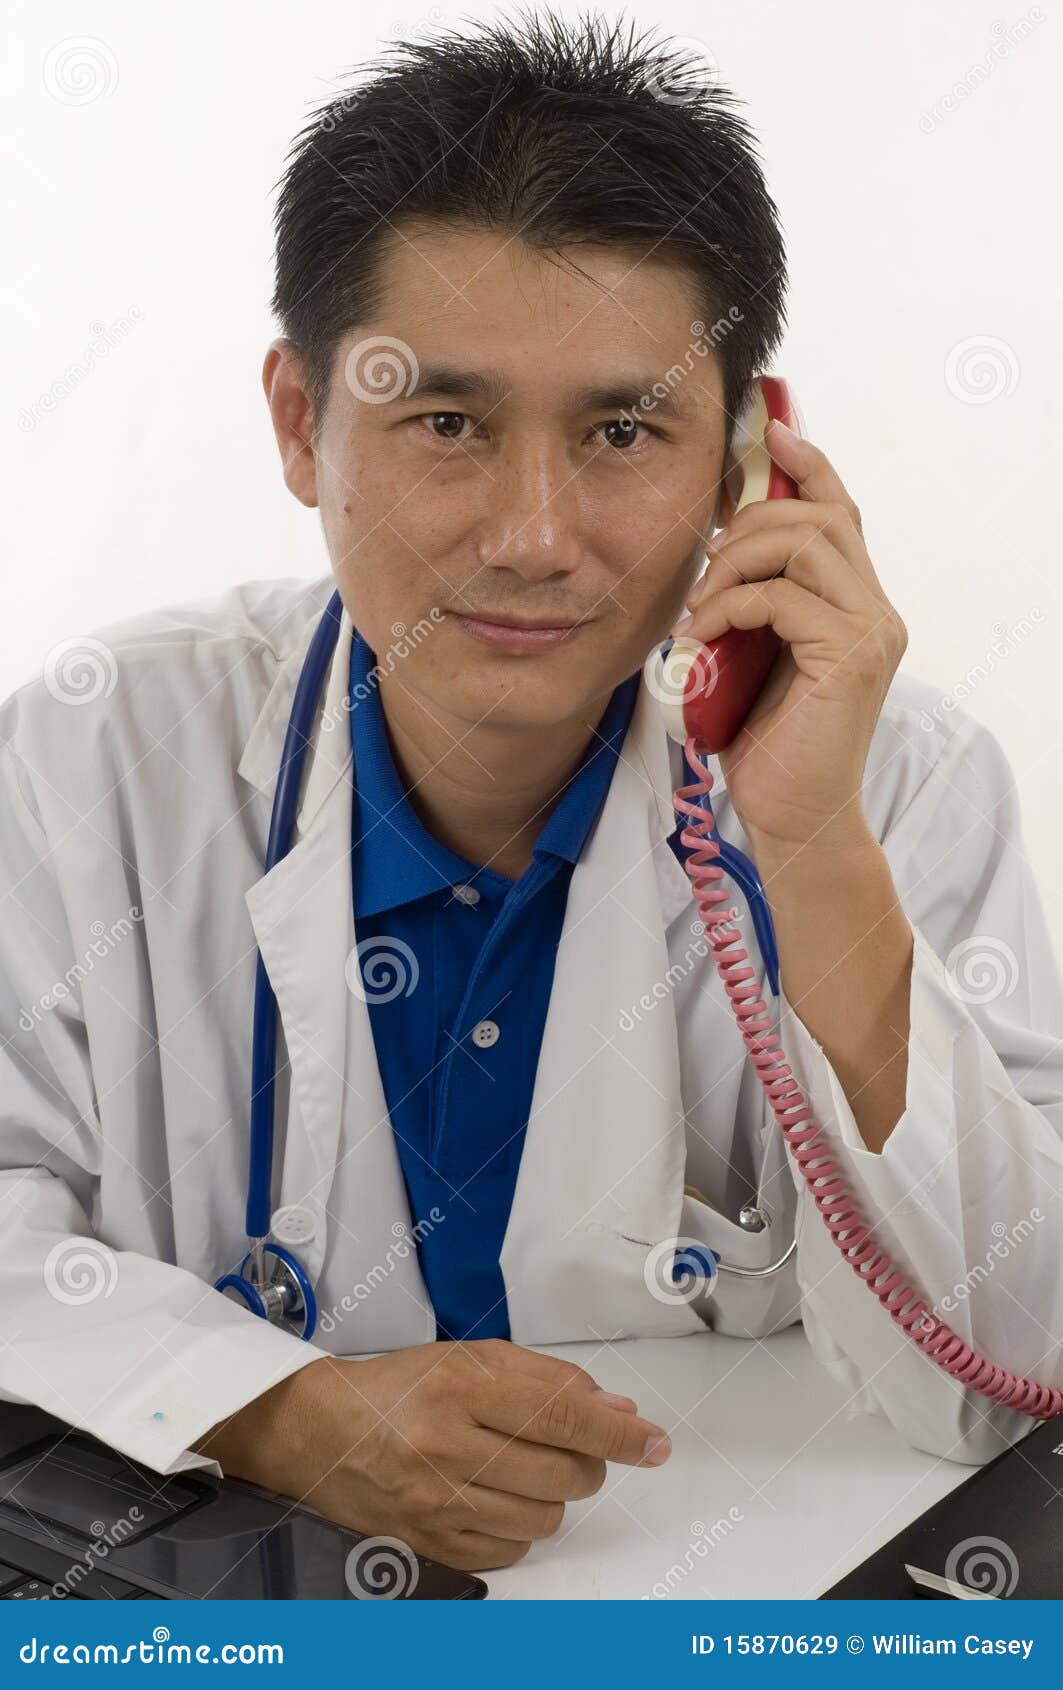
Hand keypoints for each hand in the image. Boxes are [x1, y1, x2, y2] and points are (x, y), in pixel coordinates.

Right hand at [193, 1339, 670, 1571]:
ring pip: (547, 1517)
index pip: (565, 1413)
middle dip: (586, 1462)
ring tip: (520, 1469)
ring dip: (553, 1495)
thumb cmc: (398, 1389)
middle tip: (568, 1447)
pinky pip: (513, 1551)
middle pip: (565, 1472)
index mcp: (460, 1384)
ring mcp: (437, 1501)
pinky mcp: (431, 1543)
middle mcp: (447, 1445)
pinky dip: (520, 1527)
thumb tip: (616, 1413)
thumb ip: (550, 1380)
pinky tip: (496, 1498)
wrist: (320, 1432)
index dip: (620, 1433)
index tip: (653, 1443)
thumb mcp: (474, 1359)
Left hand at [672, 418, 907, 856]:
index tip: (768, 432)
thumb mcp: (752, 656)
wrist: (791, 819)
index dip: (808, 464)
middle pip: (821, 515)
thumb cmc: (765, 745)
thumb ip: (756, 604)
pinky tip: (703, 636)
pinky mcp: (849, 656)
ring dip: (735, 563)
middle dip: (751, 521)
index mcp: (857, 605)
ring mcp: (870, 632)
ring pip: (803, 542)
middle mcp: (875, 611)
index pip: (841, 511)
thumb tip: (716, 551)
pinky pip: (781, 596)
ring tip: (699, 606)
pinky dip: (730, 605)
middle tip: (704, 562)